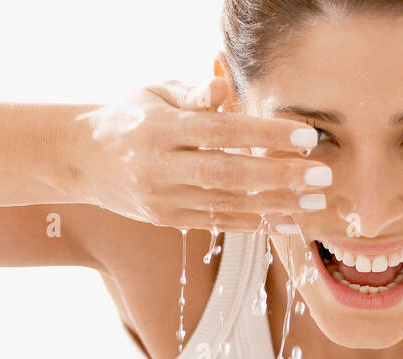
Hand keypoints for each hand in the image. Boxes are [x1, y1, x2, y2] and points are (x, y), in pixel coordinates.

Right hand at [66, 77, 329, 230]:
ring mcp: (163, 198)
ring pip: (227, 204)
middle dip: (280, 176)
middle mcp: (160, 166)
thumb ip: (195, 94)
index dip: (265, 134)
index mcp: (159, 127)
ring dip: (275, 205)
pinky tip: (285, 222)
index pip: (221, 130)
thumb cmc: (129, 115)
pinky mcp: (167, 220)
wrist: (81, 157)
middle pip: (229, 173)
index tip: (306, 136)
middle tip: (321, 177)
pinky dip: (253, 223)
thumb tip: (229, 91)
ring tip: (313, 204)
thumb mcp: (156, 93)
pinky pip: (217, 223)